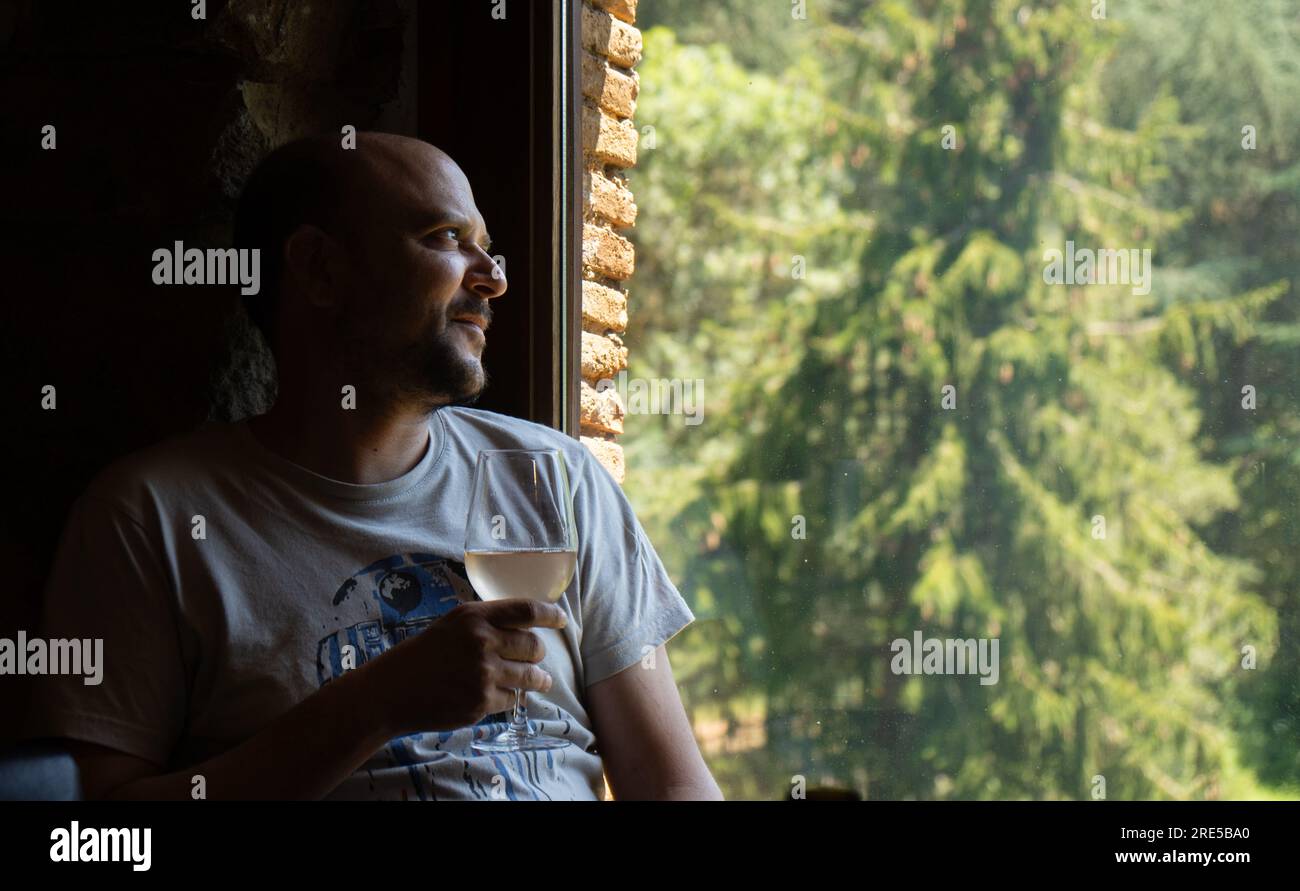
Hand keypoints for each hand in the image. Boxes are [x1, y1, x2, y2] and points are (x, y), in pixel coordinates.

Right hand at [361, 598, 566, 736]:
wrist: (392, 691)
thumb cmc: (423, 655)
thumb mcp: (453, 625)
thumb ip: (487, 622)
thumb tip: (527, 626)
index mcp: (474, 617)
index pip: (526, 611)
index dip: (550, 615)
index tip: (561, 619)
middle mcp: (482, 642)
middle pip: (534, 646)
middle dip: (538, 653)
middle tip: (536, 657)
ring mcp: (483, 674)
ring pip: (530, 676)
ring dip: (538, 679)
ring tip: (541, 681)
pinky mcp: (481, 702)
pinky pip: (512, 700)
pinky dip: (510, 698)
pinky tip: (501, 695)